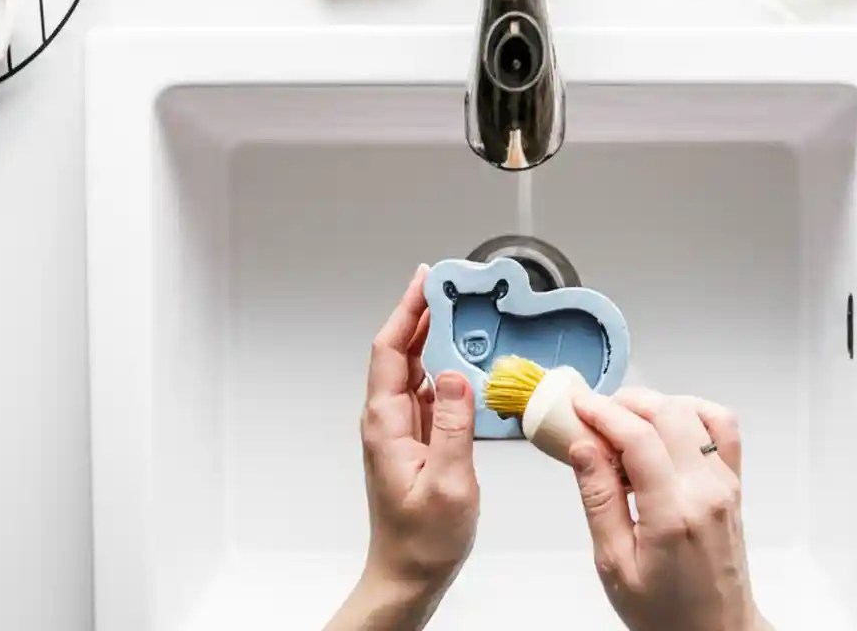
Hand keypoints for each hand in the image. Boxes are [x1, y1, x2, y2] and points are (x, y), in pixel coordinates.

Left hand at [325, 265, 479, 630]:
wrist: (408, 576)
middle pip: (400, 351)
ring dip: (437, 339)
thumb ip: (453, 425)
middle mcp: (388, 420)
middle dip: (424, 314)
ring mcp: (401, 430)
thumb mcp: (448, 483)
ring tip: (465, 314)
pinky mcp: (416, 441)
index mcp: (386, 423)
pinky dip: (447, 369)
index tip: (428, 280)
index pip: (390, 349)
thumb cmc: (423, 541)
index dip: (407, 310)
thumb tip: (454, 375)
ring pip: (415, 369)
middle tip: (454, 286)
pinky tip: (469, 363)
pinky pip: (429, 392)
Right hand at [568, 388, 770, 630]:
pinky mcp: (733, 484)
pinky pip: (722, 428)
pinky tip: (664, 426)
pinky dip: (692, 412)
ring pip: (694, 413)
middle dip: (625, 402)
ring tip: (624, 423)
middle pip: (667, 414)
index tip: (578, 404)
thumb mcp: (614, 565)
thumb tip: (583, 448)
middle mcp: (706, 491)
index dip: (604, 412)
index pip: (639, 438)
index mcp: (672, 514)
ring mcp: (725, 484)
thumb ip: (599, 500)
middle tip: (594, 414)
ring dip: (656, 405)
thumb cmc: (665, 612)